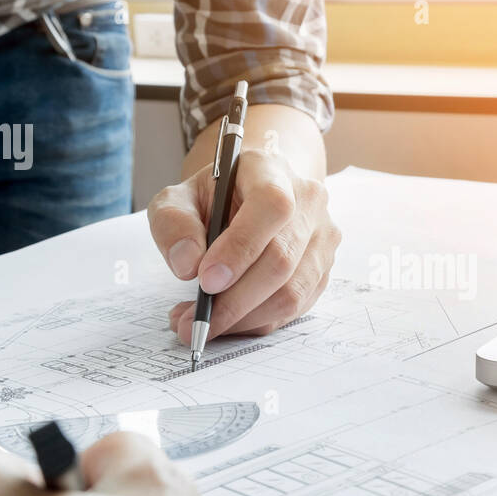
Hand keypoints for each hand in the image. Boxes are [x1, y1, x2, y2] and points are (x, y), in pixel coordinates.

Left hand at [148, 104, 340, 342]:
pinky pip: (293, 309)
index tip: (204, 281)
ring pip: (291, 293)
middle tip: (194, 321)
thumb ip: (174, 224)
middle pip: (281, 260)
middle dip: (234, 300)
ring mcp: (322, 239)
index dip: (240, 248)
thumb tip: (188, 266)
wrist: (252, 194)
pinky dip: (255, 323)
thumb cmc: (215, 197)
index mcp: (273, 171)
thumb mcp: (179, 199)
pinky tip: (226, 321)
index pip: (272, 207)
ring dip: (244, 319)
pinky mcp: (322, 271)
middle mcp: (309, 203)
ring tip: (203, 323)